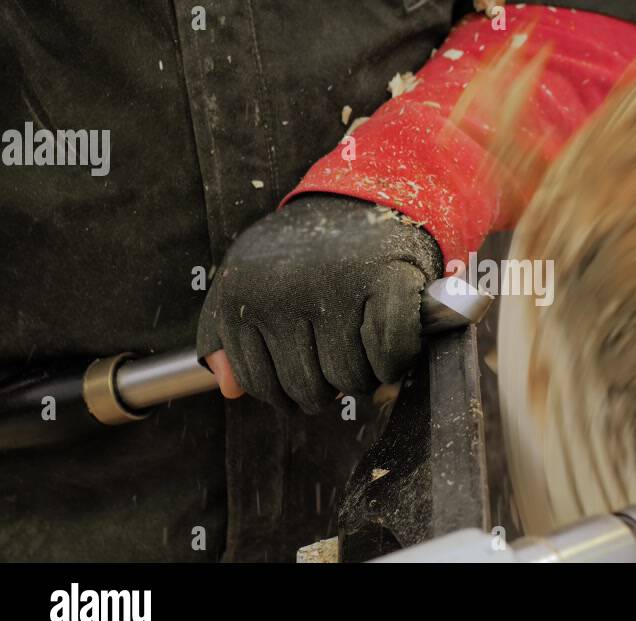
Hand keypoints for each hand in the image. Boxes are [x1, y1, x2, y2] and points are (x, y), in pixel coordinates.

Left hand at [197, 195, 441, 413]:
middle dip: (326, 388)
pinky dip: (393, 363)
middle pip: (307, 388)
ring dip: (362, 378)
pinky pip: (388, 356)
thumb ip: (227, 336)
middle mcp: (285, 291)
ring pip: (349, 379)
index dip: (285, 391)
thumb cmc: (305, 252)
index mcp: (244, 294)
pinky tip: (386, 348)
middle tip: (336, 361)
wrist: (364, 197)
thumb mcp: (248, 280)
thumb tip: (229, 390)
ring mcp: (336, 286)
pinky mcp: (385, 281)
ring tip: (360, 350)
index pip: (258, 384)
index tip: (303, 371)